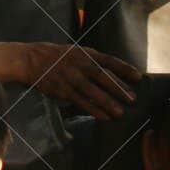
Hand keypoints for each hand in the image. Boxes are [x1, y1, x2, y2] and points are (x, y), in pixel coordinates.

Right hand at [5, 42, 140, 119]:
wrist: (30, 59)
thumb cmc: (57, 57)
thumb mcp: (76, 52)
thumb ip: (93, 61)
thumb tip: (114, 73)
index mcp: (85, 53)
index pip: (109, 60)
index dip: (124, 68)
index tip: (139, 77)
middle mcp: (79, 64)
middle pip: (102, 76)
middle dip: (118, 88)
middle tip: (132, 99)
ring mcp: (70, 77)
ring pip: (92, 91)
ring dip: (107, 102)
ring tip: (120, 113)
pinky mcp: (61, 90)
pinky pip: (80, 101)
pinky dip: (93, 109)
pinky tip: (104, 117)